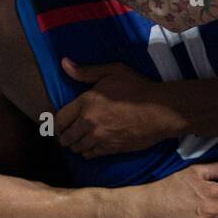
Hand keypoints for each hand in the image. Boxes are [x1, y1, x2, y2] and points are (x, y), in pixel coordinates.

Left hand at [56, 58, 184, 157]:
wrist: (160, 110)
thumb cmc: (137, 87)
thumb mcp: (113, 71)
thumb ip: (86, 71)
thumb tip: (63, 63)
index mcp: (86, 102)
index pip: (60, 119)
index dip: (57, 122)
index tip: (60, 123)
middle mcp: (88, 122)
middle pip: (66, 137)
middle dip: (64, 136)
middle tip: (67, 134)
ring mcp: (99, 138)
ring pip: (76, 147)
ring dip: (75, 145)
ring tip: (78, 141)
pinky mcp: (110, 149)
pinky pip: (90, 155)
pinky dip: (87, 152)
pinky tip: (91, 146)